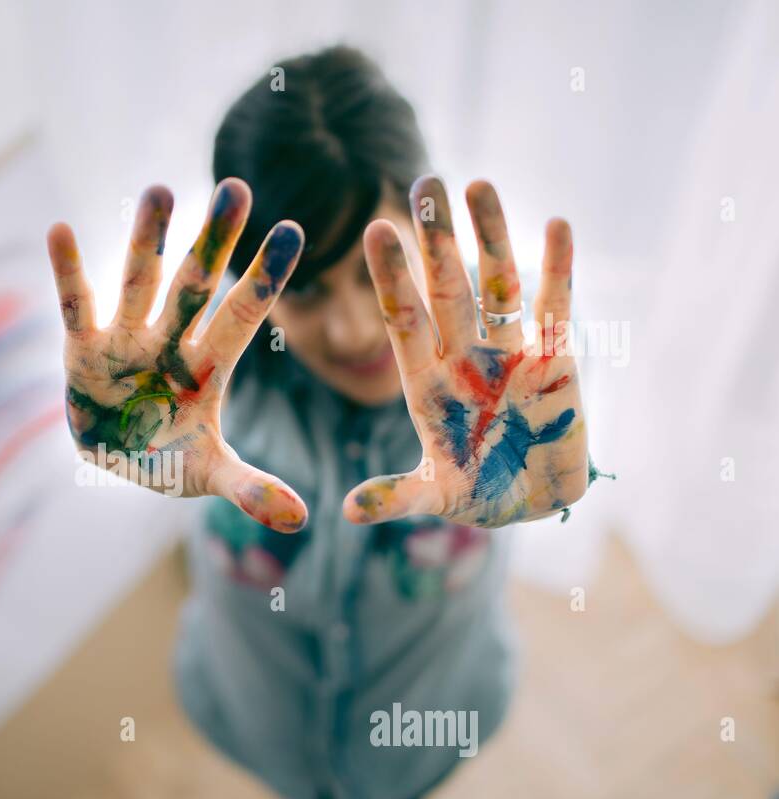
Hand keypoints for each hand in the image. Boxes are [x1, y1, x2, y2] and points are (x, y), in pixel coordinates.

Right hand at [49, 179, 309, 532]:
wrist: (114, 462)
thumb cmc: (168, 458)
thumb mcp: (208, 474)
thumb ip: (251, 488)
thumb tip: (302, 519)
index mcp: (207, 366)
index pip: (242, 314)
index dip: (264, 276)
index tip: (293, 229)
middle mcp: (170, 341)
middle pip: (196, 284)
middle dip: (214, 240)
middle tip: (235, 187)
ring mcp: (126, 340)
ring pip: (139, 282)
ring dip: (148, 239)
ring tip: (160, 188)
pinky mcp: (82, 350)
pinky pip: (76, 307)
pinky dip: (68, 272)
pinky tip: (61, 230)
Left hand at [343, 177, 588, 527]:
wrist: (532, 501)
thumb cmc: (477, 496)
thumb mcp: (437, 497)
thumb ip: (397, 497)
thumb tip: (347, 512)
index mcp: (427, 382)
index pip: (403, 320)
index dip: (392, 277)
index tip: (375, 230)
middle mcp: (463, 357)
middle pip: (446, 289)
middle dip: (436, 238)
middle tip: (424, 180)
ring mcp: (509, 353)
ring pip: (496, 284)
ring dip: (490, 236)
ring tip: (478, 182)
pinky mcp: (555, 359)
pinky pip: (554, 308)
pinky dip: (557, 269)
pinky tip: (556, 224)